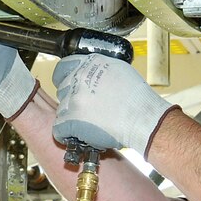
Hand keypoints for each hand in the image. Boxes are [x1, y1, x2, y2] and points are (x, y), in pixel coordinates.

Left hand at [52, 54, 172, 152]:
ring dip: (71, 117)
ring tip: (88, 123)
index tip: (69, 87)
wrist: (143, 119)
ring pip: (61, 110)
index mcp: (88, 64)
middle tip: (87, 108)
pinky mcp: (71, 121)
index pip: (63, 68)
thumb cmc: (137, 97)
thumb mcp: (117, 70)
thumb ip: (98, 69)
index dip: (65, 79)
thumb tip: (91, 74)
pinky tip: (76, 135)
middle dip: (71, 100)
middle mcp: (78, 79)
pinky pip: (58, 130)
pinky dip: (65, 135)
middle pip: (62, 90)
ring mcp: (73, 100)